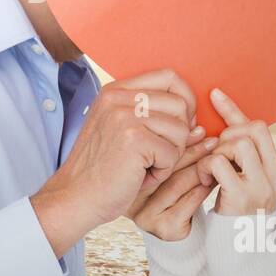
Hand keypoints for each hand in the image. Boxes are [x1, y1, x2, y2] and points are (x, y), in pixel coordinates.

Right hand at [32, 69, 198, 255]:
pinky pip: (172, 153)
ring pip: (180, 130)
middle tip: (156, 155)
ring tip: (145, 166)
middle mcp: (119, 98)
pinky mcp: (134, 139)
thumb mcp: (123, 134)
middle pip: (180, 104)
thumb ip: (156, 119)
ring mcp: (125, 116)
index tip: (181, 124)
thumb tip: (199, 125)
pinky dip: (162, 171)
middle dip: (178, 136)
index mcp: (115, 91)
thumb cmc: (102, 170)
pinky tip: (141, 176)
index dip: (185, 100)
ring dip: (170, 156)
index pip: (169, 77)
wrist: (75, 198)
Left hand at [196, 88, 275, 216]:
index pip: (259, 127)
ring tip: (211, 168)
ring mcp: (262, 187)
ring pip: (239, 143)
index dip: (233, 110)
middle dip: (228, 133)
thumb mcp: (241, 175)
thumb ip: (236, 149)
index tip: (214, 94)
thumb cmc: (233, 207)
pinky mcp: (242, 197)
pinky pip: (220, 162)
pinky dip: (207, 166)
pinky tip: (206, 179)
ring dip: (219, 151)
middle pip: (255, 129)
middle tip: (217, 152)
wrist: (236, 248)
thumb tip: (216, 104)